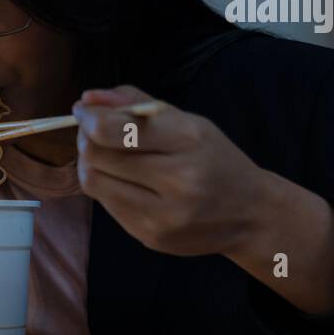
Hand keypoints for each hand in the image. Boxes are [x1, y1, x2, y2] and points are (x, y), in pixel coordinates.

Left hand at [72, 85, 272, 257]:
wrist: (249, 214)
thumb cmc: (213, 159)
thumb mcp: (187, 122)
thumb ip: (135, 104)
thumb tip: (87, 98)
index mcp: (189, 140)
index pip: (113, 130)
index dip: (88, 119)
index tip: (84, 110)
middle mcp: (178, 180)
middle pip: (96, 156)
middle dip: (86, 139)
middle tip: (93, 133)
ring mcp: (163, 214)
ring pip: (94, 182)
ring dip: (90, 164)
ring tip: (106, 156)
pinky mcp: (151, 236)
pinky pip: (106, 205)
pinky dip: (106, 186)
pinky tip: (123, 180)